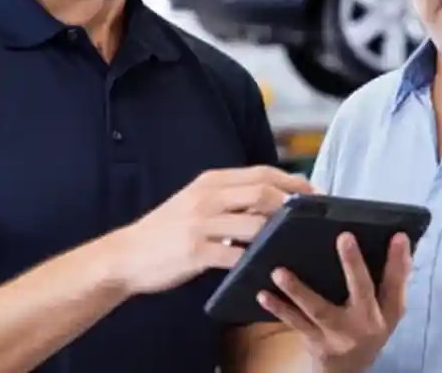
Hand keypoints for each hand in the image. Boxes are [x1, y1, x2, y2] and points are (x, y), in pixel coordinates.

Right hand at [105, 166, 312, 295]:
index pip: (261, 173)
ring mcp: (201, 224)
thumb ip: (226, 199)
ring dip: (280, 235)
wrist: (126, 255)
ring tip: (298, 244)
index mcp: (209, 182)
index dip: (293, 180)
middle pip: (263, 192)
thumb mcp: (194, 203)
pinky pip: (236, 256)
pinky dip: (257, 262)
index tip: (315, 193)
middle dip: (294, 205)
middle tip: (314, 220)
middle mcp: (207, 197)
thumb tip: (268, 201)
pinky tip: (270, 269)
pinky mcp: (196, 252)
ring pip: (255, 223)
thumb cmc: (164, 231)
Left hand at [258, 232, 411, 372]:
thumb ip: (393, 278)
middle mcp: (366, 324)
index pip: (396, 284)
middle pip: (362, 292)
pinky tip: (263, 294)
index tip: (398, 235)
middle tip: (345, 237)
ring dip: (298, 290)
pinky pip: (295, 323)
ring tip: (279, 272)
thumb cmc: (368, 327)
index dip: (399, 261)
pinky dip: (278, 308)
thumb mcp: (387, 309)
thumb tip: (400, 239)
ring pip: (318, 309)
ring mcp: (338, 334)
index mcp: (385, 312)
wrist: (348, 368)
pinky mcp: (315, 340)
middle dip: (354, 264)